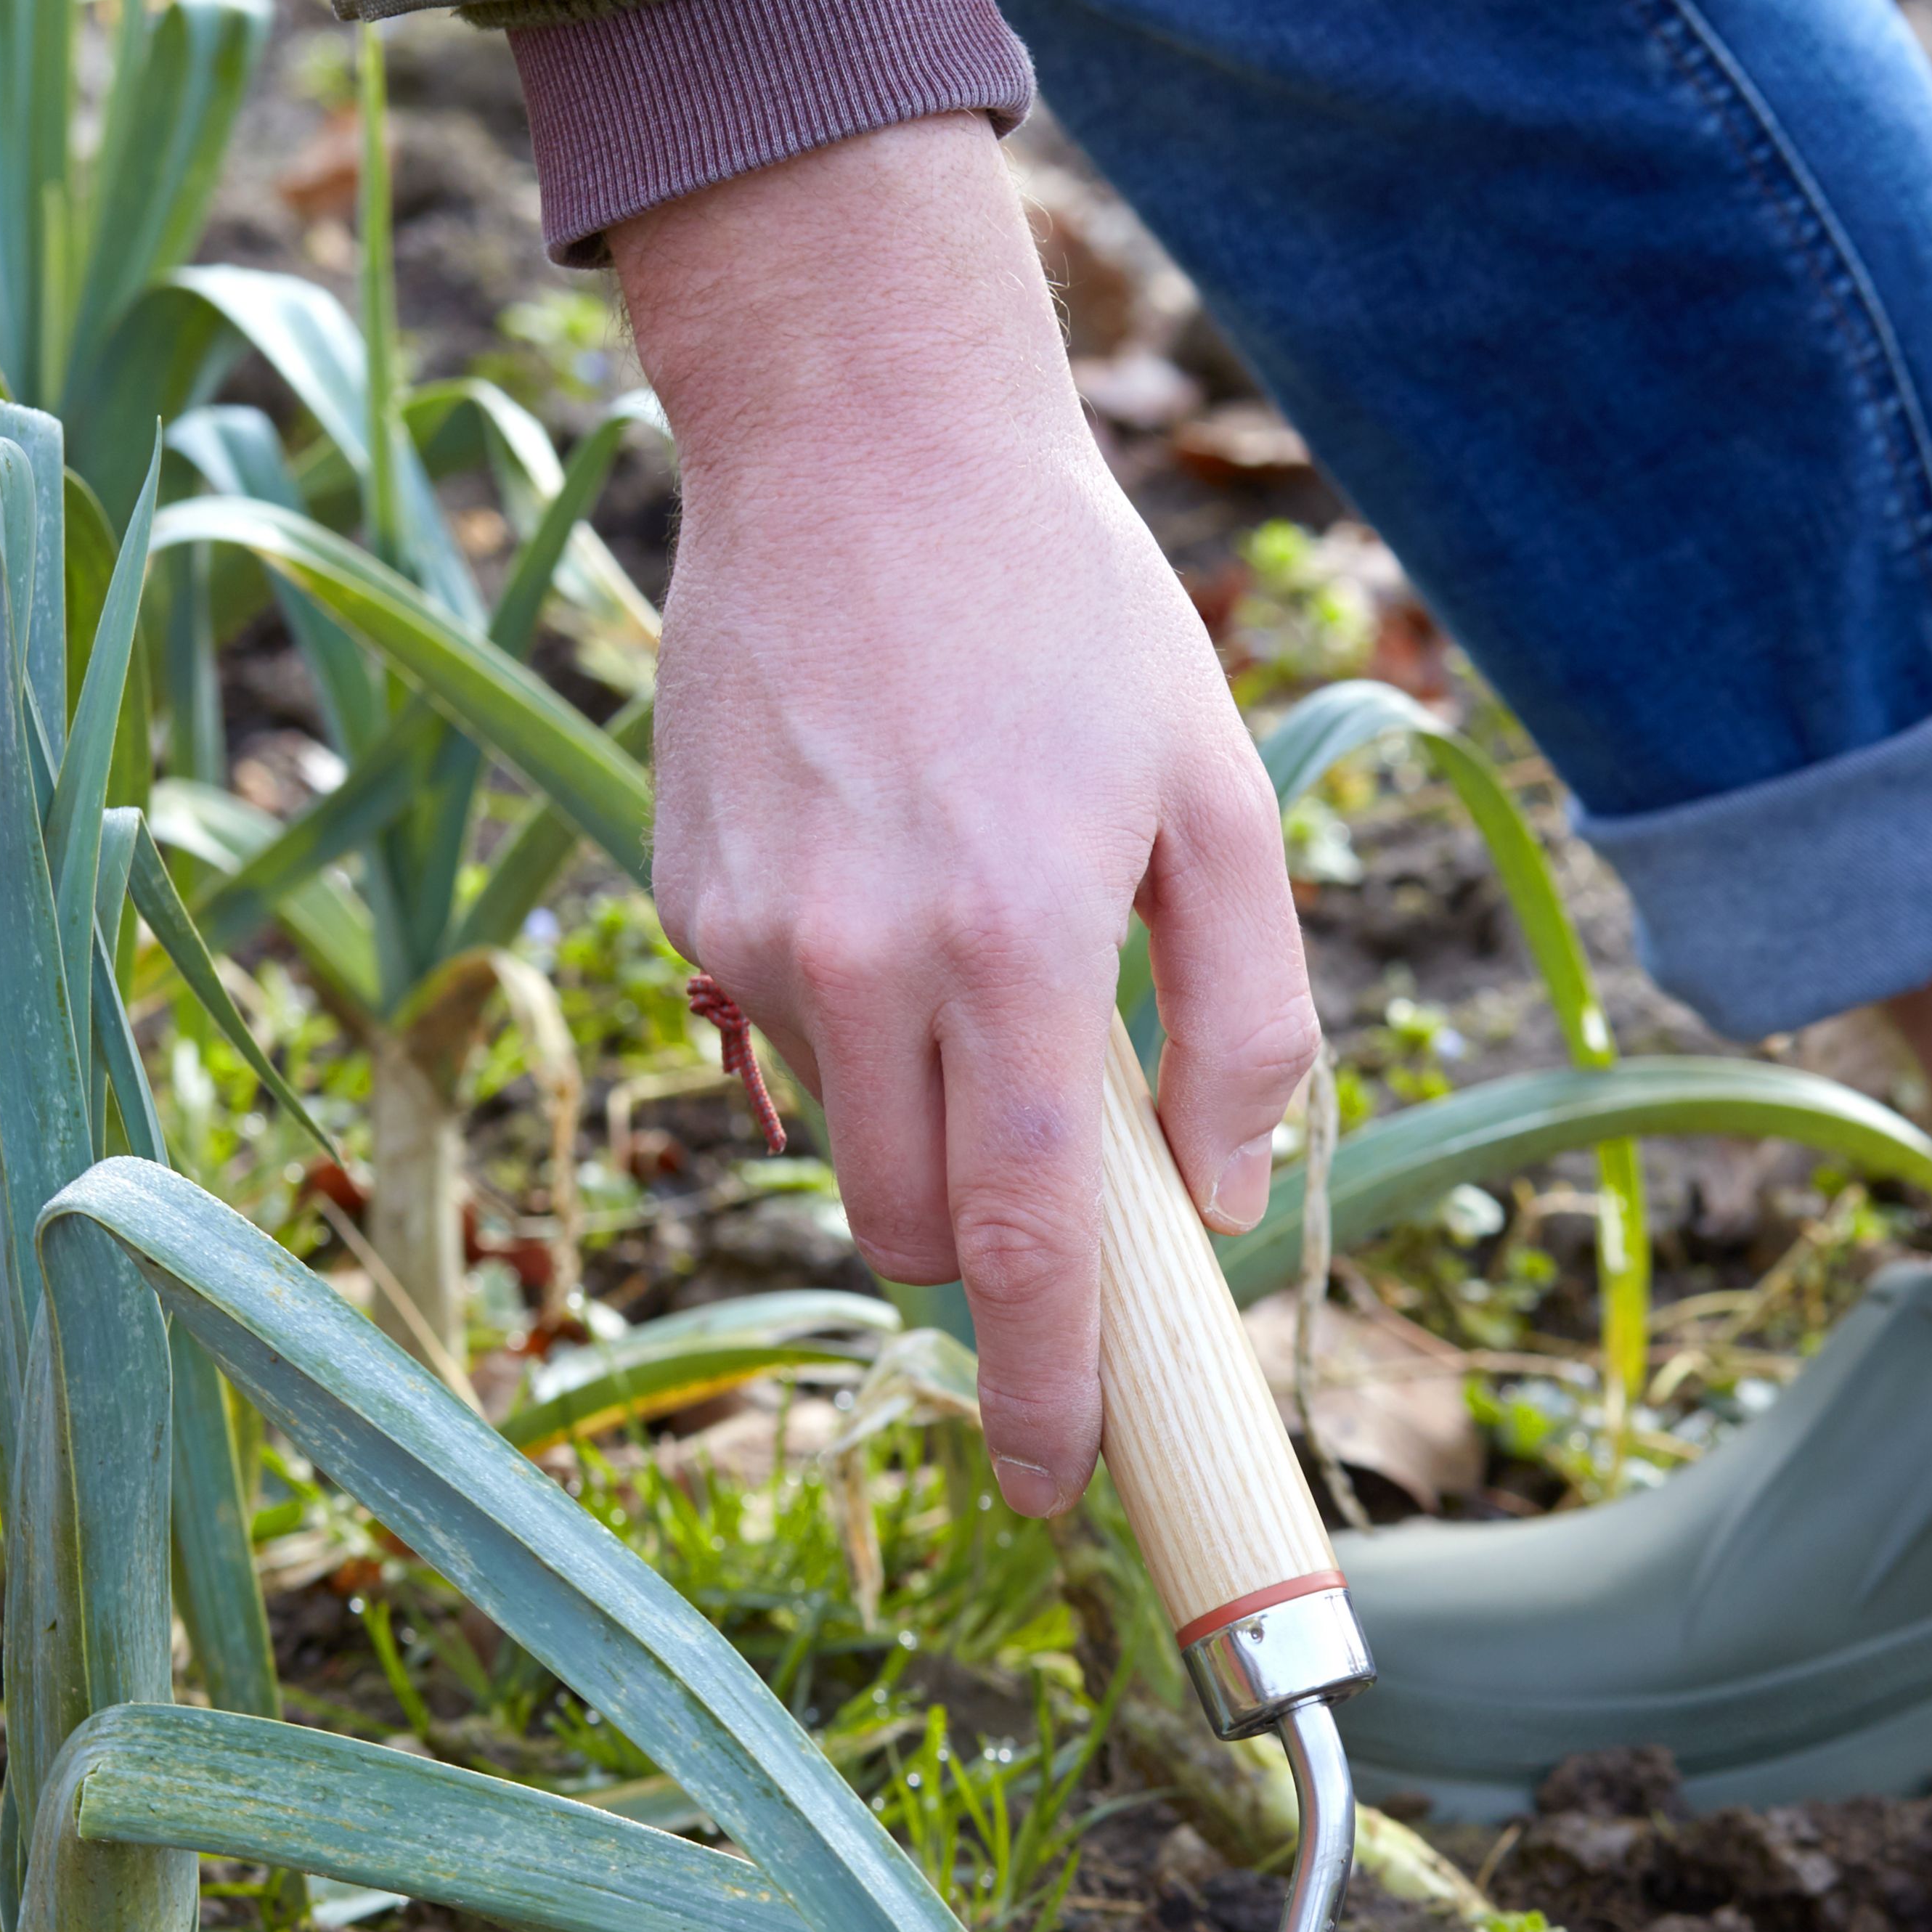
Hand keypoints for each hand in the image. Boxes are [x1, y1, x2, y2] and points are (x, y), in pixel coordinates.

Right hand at [613, 116, 1317, 1514]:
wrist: (862, 440)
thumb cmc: (1076, 622)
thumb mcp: (1221, 805)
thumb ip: (1245, 1021)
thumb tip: (1211, 1200)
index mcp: (1015, 950)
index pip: (1032, 1245)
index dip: (1045, 1390)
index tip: (1052, 1491)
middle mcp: (863, 961)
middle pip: (927, 1231)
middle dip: (1001, 1252)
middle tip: (1067, 1153)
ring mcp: (753, 934)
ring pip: (851, 1147)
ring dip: (930, 1124)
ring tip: (983, 957)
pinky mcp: (686, 897)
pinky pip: (783, 1042)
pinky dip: (854, 1025)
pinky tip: (894, 883)